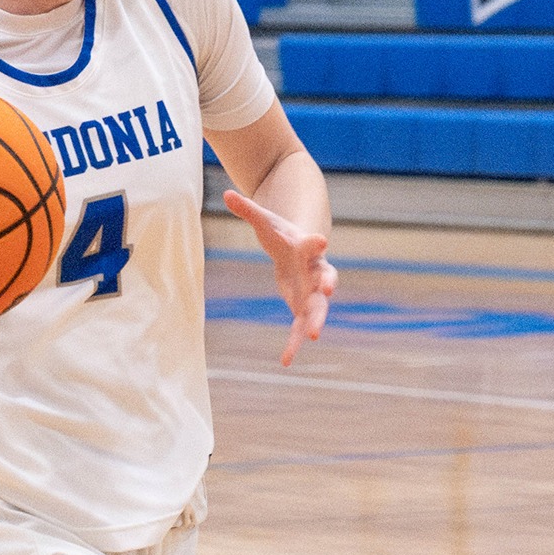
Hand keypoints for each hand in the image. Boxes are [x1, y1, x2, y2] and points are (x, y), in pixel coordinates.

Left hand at [223, 189, 335, 365]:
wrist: (299, 248)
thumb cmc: (282, 234)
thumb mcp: (264, 222)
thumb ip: (248, 210)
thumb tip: (225, 193)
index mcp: (306, 247)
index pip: (312, 243)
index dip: (315, 242)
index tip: (321, 239)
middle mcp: (316, 270)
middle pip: (325, 278)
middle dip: (326, 286)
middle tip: (328, 292)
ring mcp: (312, 291)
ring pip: (318, 307)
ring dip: (317, 320)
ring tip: (315, 337)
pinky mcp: (303, 306)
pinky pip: (300, 327)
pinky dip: (294, 343)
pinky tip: (285, 361)